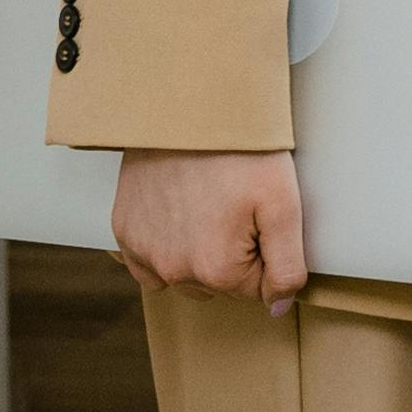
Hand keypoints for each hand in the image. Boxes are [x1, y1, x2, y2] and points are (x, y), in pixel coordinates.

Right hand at [115, 146, 308, 313]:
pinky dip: (165, 244)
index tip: (259, 214)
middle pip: (218, 283)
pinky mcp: (124, 229)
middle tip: (235, 204)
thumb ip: (287, 267)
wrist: (190, 103)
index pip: (256, 288)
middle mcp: (174, 271)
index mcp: (217, 271)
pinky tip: (178, 210)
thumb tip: (277, 307)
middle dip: (233, 254)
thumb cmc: (240, 148)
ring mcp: (143, 251)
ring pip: (184, 273)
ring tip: (207, 202)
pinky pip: (148, 261)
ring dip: (198, 251)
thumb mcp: (284, 204)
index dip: (265, 250)